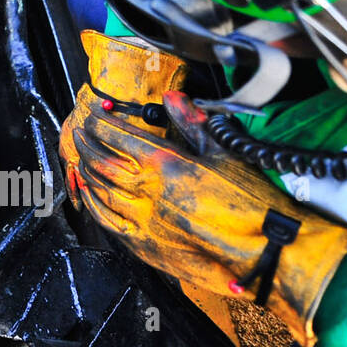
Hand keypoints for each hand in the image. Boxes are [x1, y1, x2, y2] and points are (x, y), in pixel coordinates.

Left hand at [60, 34, 346, 345]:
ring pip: (100, 189)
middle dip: (87, 142)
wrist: (267, 249)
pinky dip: (92, 203)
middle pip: (102, 160)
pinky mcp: (146, 243)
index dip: (102, 120)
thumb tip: (174, 97)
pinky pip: (107, 221)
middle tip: (81, 130)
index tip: (95, 112)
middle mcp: (148, 191)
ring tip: (80, 156)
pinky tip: (87, 193)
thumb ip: (191, 123)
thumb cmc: (251, 203)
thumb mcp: (222, 152)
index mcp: (165, 164)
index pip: (119, 135)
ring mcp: (144, 219)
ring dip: (85, 169)